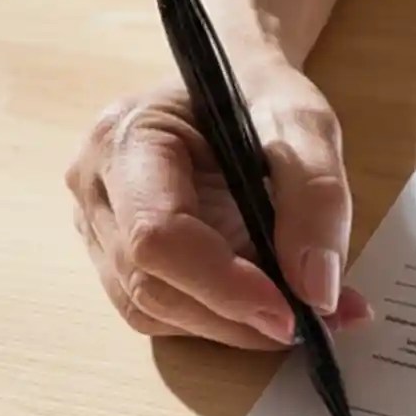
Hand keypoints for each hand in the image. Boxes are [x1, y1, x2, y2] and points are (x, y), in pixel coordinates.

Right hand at [65, 55, 370, 348]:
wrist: (236, 87)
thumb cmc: (261, 96)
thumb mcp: (305, 126)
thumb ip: (317, 199)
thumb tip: (318, 290)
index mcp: (129, 139)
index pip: (156, 235)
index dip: (223, 285)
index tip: (292, 312)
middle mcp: (98, 188)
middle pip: (151, 285)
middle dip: (237, 317)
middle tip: (316, 323)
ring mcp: (101, 227)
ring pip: (154, 310)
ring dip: (232, 328)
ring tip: (305, 314)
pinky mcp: (121, 257)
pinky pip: (164, 312)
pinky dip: (223, 322)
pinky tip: (271, 306)